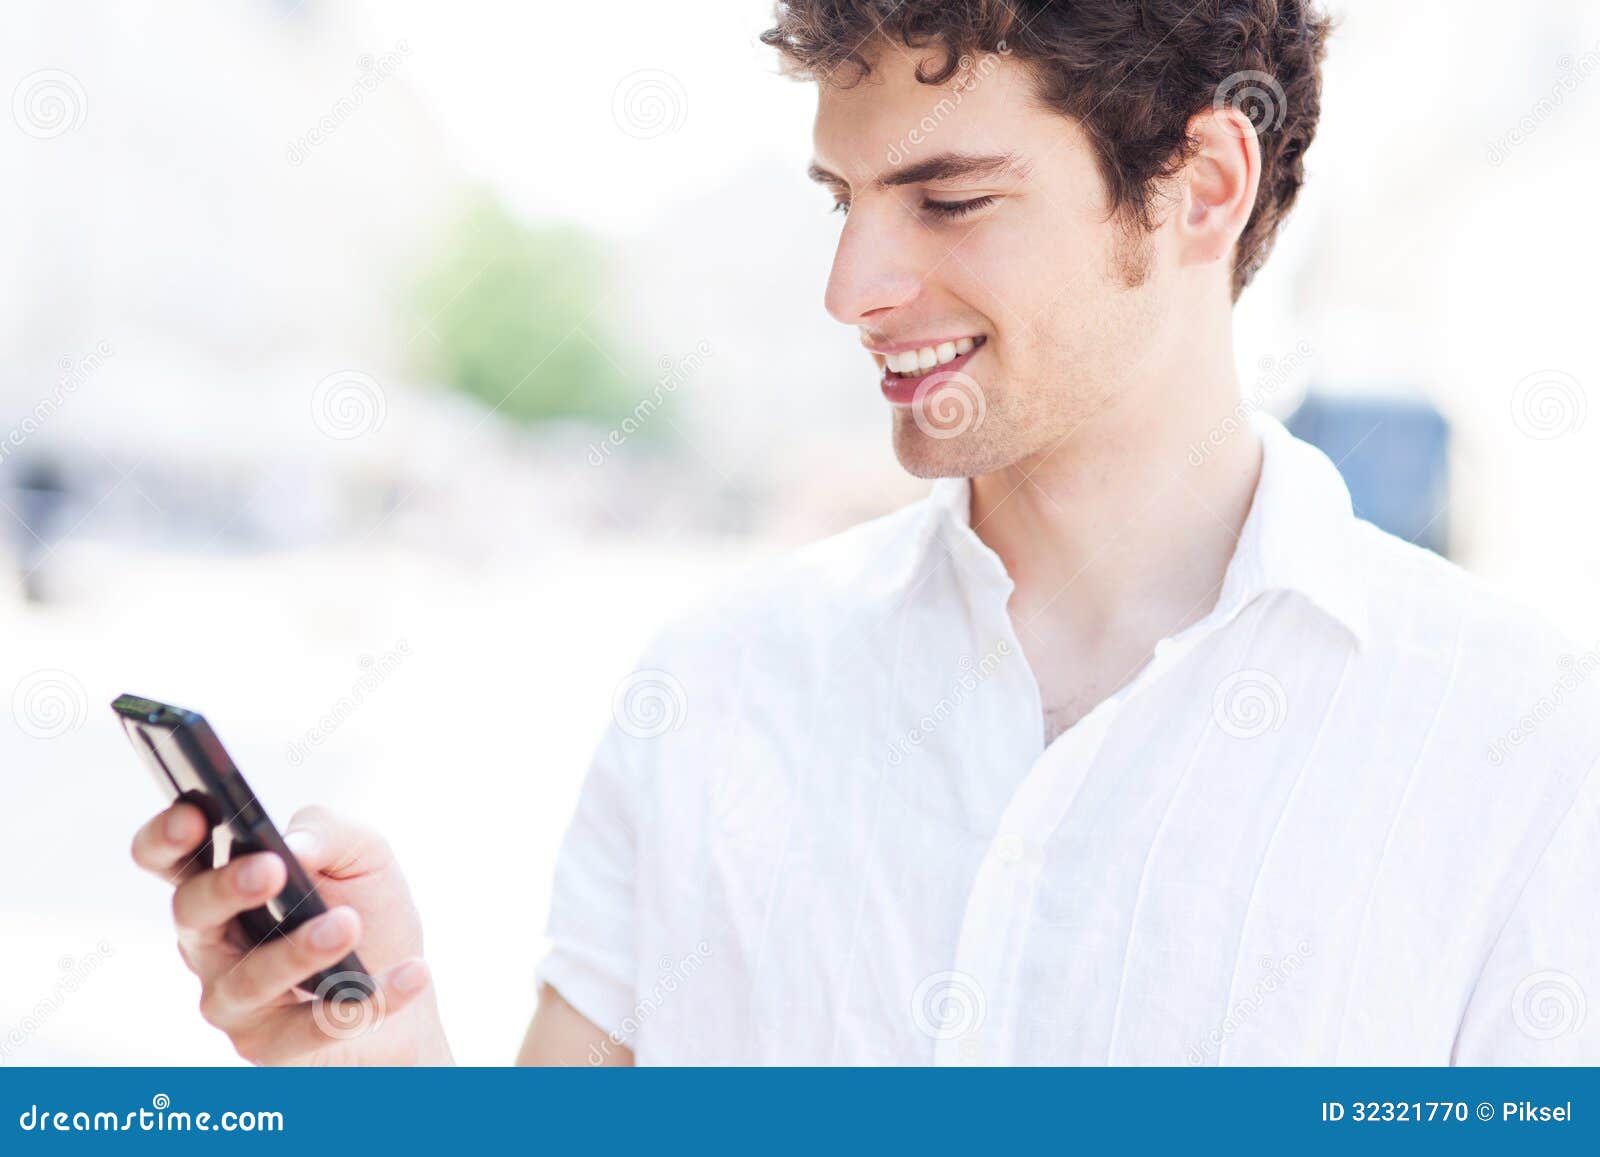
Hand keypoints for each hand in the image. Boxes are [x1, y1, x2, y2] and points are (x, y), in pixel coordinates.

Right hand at [131, 803, 451, 1064]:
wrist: (411, 984)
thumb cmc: (372, 908)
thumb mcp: (363, 854)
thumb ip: (327, 832)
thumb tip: (293, 846)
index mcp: (223, 883)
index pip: (169, 857)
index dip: (166, 836)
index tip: (192, 814)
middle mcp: (212, 941)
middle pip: (191, 913)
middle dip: (226, 888)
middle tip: (272, 869)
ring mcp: (232, 998)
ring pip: (249, 979)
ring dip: (300, 951)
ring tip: (348, 925)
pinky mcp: (268, 1045)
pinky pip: (309, 1029)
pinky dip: (366, 1000)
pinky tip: (411, 974)